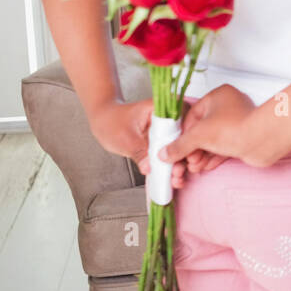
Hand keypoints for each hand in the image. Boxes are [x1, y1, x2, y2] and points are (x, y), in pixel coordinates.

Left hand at [90, 99, 218, 191]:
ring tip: (176, 179)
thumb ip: (138, 152)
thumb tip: (149, 168)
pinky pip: (169, 156)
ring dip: (180, 165)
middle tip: (178, 172)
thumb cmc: (111, 122)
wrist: (103, 122)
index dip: (187, 140)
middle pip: (185, 138)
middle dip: (185, 156)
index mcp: (162, 110)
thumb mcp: (124, 137)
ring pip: (179, 150)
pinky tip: (173, 180)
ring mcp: (165, 133)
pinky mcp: (160, 145)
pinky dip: (172, 168)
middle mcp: (168, 120)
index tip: (186, 156)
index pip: (184, 121)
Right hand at [158, 85, 257, 165]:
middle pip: (202, 129)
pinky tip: (206, 166)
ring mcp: (237, 121)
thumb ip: (180, 145)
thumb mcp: (199, 136)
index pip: (192, 115)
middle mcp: (229, 106)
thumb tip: (166, 152)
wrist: (262, 141)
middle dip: (193, 148)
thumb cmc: (237, 128)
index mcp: (218, 96)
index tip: (175, 146)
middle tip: (185, 159)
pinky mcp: (243, 137)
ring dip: (202, 154)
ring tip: (194, 166)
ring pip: (213, 139)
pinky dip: (214, 156)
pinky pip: (224, 147)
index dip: (183, 133)